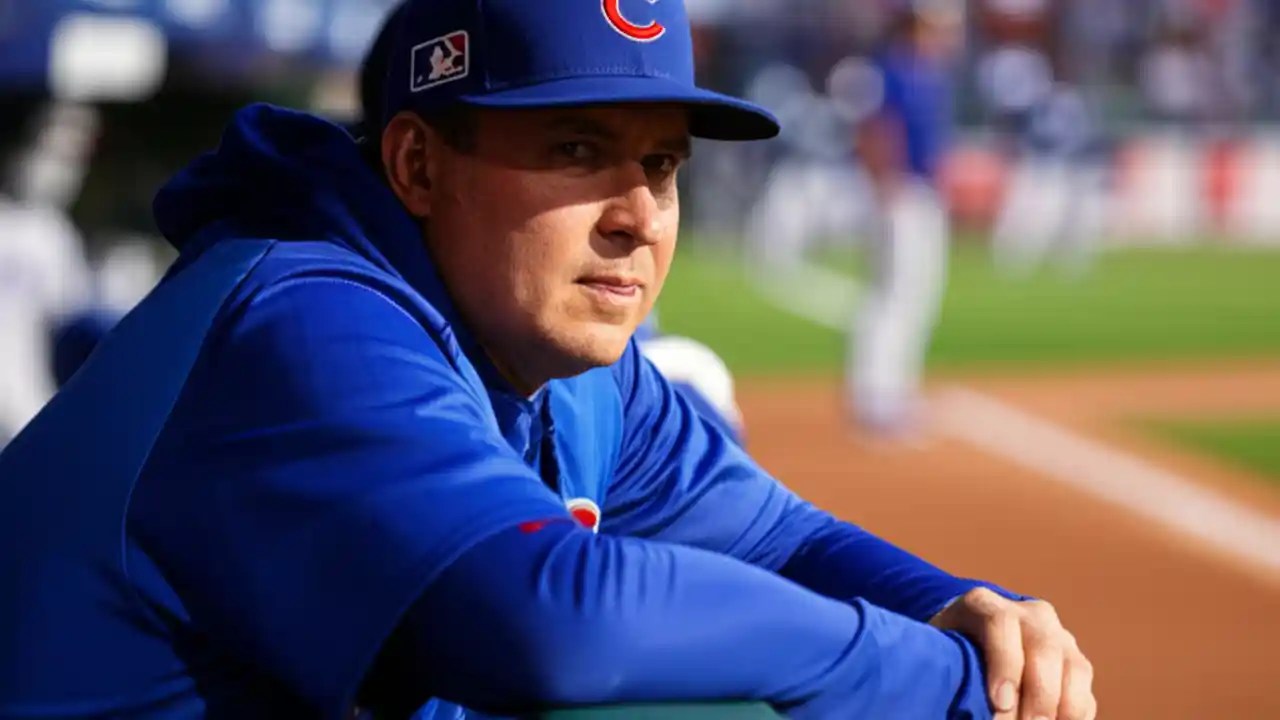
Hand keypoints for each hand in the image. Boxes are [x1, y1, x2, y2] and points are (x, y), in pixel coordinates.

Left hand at [930, 587, 1095, 719]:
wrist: (973, 636)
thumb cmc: (947, 650)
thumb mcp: (938, 651)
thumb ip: (950, 668)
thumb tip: (959, 702)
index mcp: (985, 604)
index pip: (1001, 624)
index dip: (1004, 664)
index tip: (1000, 704)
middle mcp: (1029, 614)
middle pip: (1044, 648)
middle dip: (1038, 695)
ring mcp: (1057, 636)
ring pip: (1074, 667)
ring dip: (1063, 707)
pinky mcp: (1075, 660)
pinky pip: (1085, 689)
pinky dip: (1077, 714)